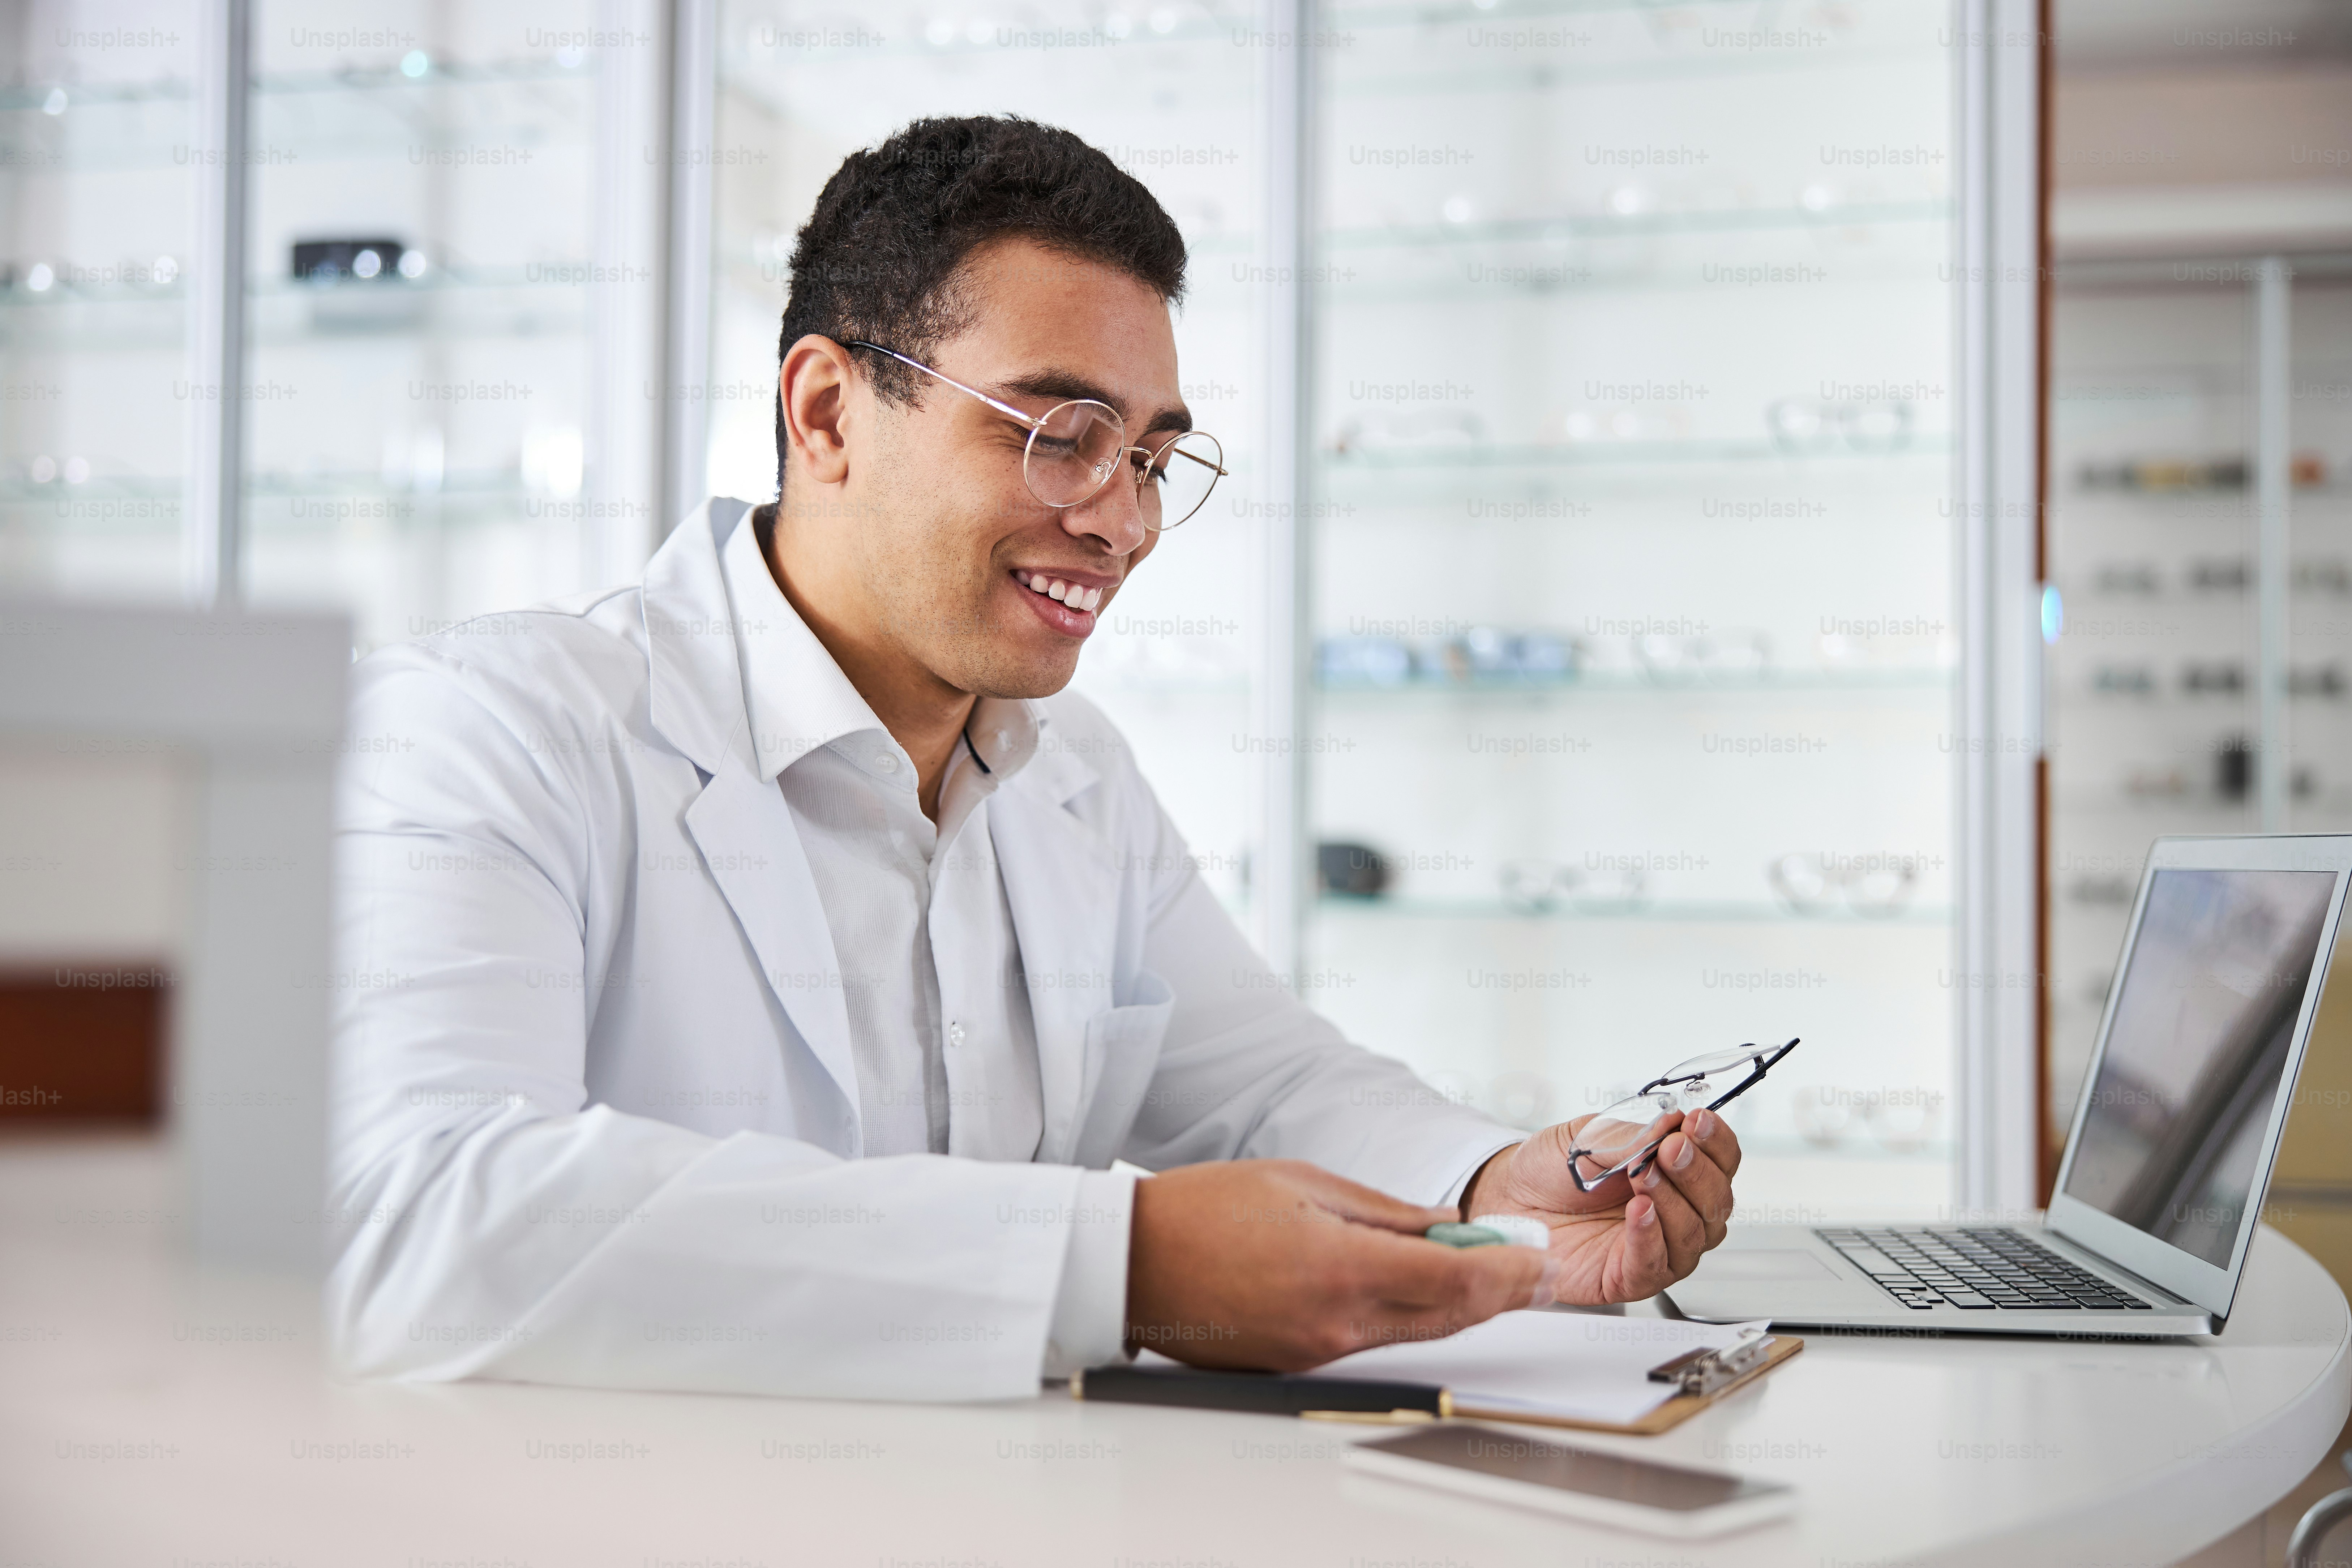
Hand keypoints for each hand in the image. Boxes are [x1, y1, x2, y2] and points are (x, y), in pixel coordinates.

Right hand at [1125, 1159, 1560, 1371]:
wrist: (1131, 1264)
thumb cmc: (1204, 1210)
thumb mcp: (1303, 1182)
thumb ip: (1385, 1211)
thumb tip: (1446, 1225)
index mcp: (1341, 1270)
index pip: (1458, 1283)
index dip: (1514, 1275)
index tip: (1543, 1261)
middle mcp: (1336, 1323)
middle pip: (1449, 1317)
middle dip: (1502, 1293)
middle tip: (1536, 1270)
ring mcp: (1318, 1351)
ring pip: (1416, 1331)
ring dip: (1456, 1302)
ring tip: (1485, 1267)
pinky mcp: (1301, 1361)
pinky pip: (1374, 1339)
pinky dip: (1408, 1313)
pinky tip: (1417, 1283)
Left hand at [1458, 1108, 1742, 1306]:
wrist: (1509, 1198)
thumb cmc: (1551, 1170)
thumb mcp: (1592, 1137)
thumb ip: (1635, 1135)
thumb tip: (1673, 1123)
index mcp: (1673, 1172)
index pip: (1720, 1161)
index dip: (1716, 1142)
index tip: (1697, 1122)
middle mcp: (1674, 1212)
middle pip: (1716, 1200)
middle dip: (1697, 1171)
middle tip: (1669, 1149)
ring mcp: (1657, 1247)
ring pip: (1695, 1234)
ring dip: (1674, 1201)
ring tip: (1642, 1175)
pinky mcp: (1629, 1277)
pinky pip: (1656, 1264)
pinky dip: (1651, 1236)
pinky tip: (1639, 1212)